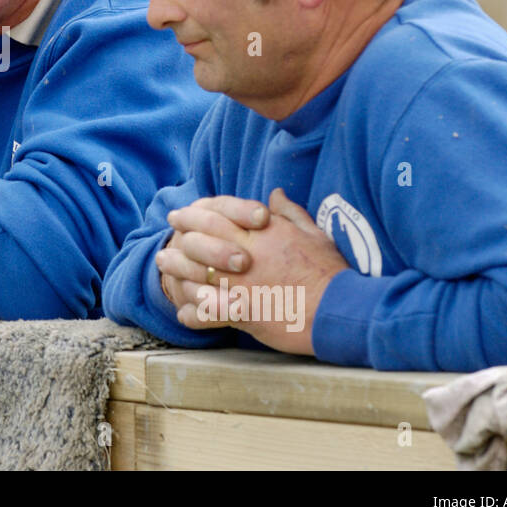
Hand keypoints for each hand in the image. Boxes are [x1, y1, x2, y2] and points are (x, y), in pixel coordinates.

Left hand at [160, 188, 347, 354]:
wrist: (341, 310)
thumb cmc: (332, 273)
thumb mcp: (315, 234)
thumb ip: (290, 213)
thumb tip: (274, 193)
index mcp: (265, 233)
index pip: (222, 214)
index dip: (198, 212)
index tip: (184, 212)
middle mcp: (249, 254)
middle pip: (203, 239)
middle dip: (181, 235)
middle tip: (167, 235)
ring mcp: (243, 284)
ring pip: (199, 273)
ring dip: (178, 270)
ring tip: (164, 266)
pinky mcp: (245, 313)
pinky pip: (209, 313)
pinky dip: (195, 314)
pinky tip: (184, 314)